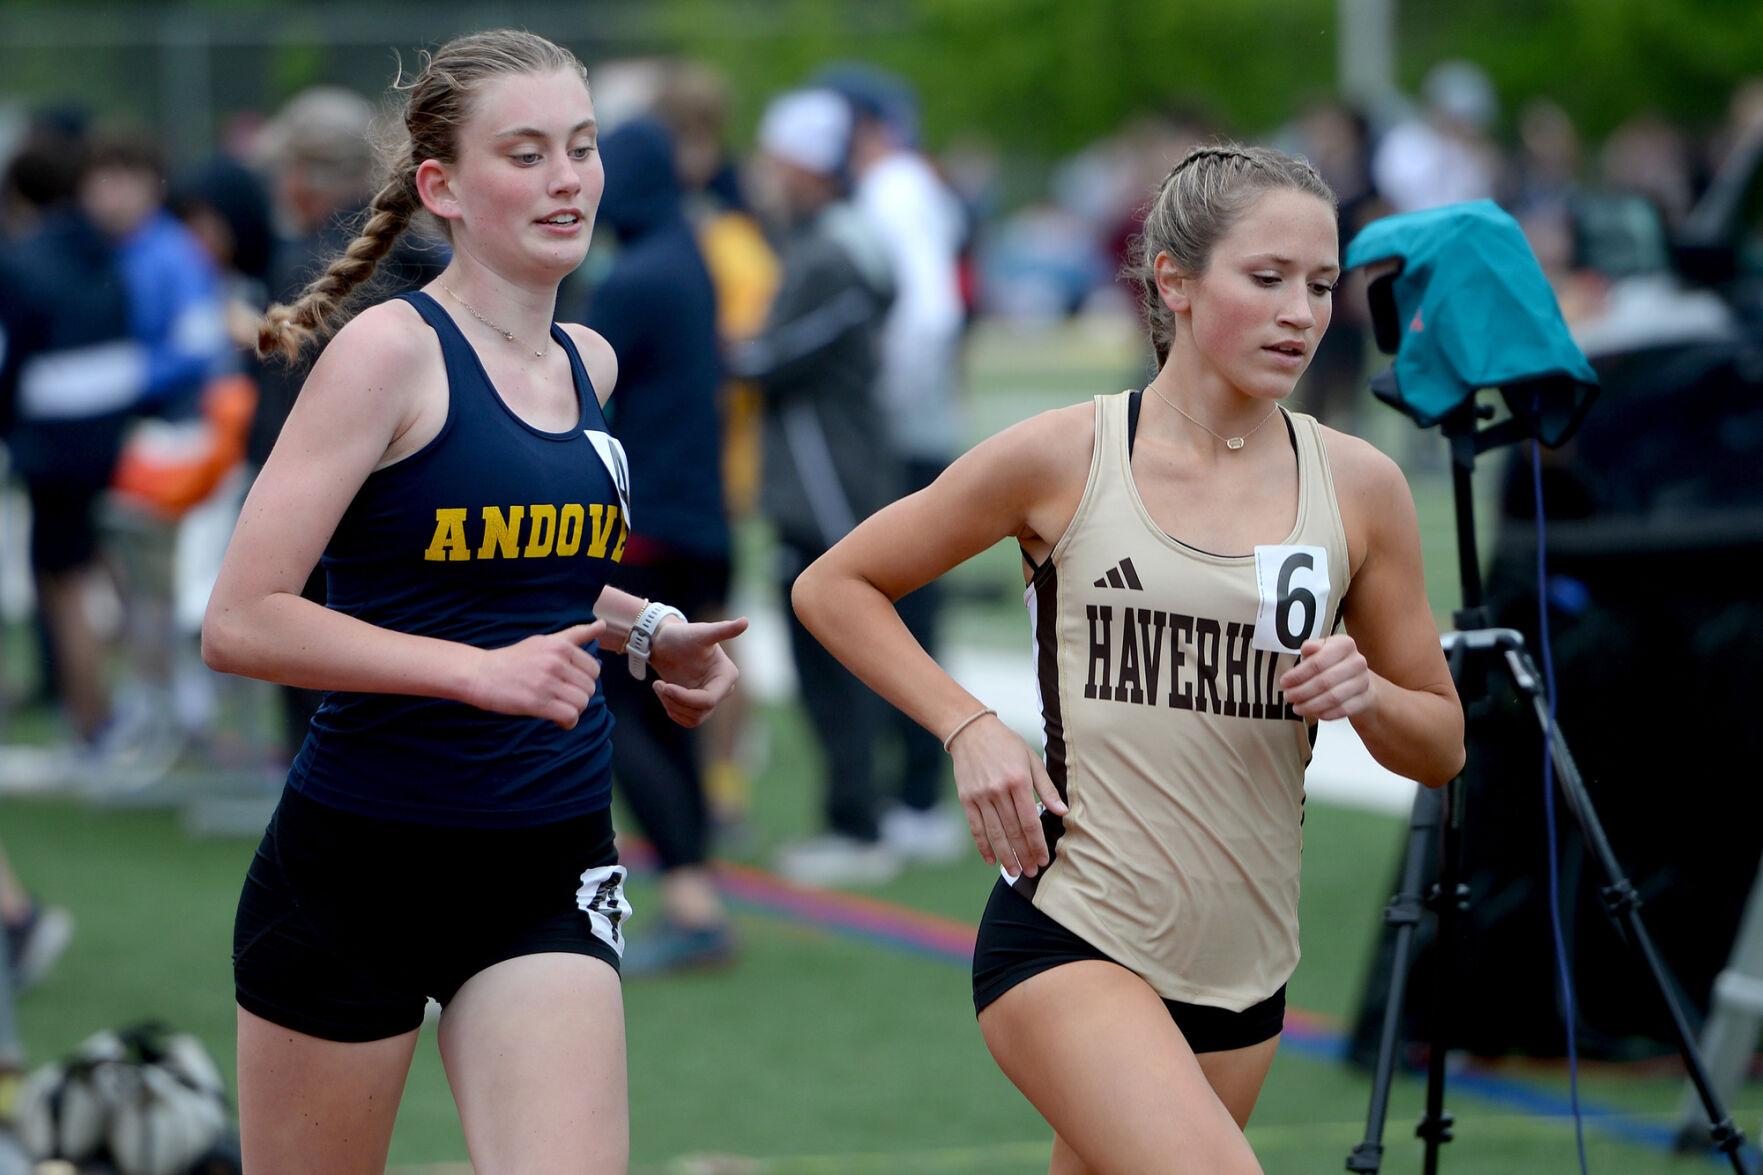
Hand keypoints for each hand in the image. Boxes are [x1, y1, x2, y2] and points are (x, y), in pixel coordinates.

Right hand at [468, 621, 604, 728]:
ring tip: (558, 708)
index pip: (594, 669)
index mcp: (560, 645)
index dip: (584, 681)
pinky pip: (569, 716)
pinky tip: (556, 719)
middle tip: (561, 698)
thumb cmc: (513, 659)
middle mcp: (555, 661)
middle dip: (579, 697)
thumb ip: (575, 634)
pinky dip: (567, 722)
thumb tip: (602, 624)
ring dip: (573, 710)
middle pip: (589, 688)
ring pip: (582, 703)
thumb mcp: (544, 640)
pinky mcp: (537, 702)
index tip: (568, 684)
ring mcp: (546, 682)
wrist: (479, 673)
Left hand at [647, 615, 748, 727]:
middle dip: (675, 701)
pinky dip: (672, 709)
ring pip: (693, 719)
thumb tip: (746, 621)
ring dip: (671, 706)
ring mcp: (710, 699)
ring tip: (659, 686)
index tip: (664, 686)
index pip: (708, 700)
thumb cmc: (683, 635)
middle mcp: (722, 689)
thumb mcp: (701, 633)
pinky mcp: (697, 705)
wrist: (665, 642)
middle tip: (659, 685)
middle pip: (700, 711)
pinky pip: (687, 720)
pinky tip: (663, 692)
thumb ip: (723, 630)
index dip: (685, 698)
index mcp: (727, 675)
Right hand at [949, 715, 1068, 877]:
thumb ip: (1046, 788)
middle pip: (1013, 831)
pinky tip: (991, 860)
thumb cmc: (1006, 744)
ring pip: (995, 833)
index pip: (1030, 821)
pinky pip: (976, 828)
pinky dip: (983, 846)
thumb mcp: (1031, 760)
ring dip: (1005, 856)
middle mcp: (999, 791)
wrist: (971, 731)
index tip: (1043, 859)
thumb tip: (1062, 812)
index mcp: (1019, 781)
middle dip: (1024, 854)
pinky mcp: (966, 799)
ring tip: (1014, 872)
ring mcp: (980, 796)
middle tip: (1031, 872)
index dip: (1037, 843)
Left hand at [1280, 635, 1375, 720]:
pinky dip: (1325, 713)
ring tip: (1297, 707)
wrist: (1358, 678)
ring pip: (1333, 698)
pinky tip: (1314, 713)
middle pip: (1324, 681)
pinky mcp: (1364, 699)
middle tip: (1288, 696)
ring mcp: (1363, 681)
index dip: (1297, 675)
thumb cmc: (1333, 663)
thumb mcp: (1321, 650)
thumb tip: (1308, 648)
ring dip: (1311, 705)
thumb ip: (1311, 648)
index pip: (1317, 662)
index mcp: (1344, 644)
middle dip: (1301, 692)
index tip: (1284, 682)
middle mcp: (1357, 661)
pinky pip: (1343, 710)